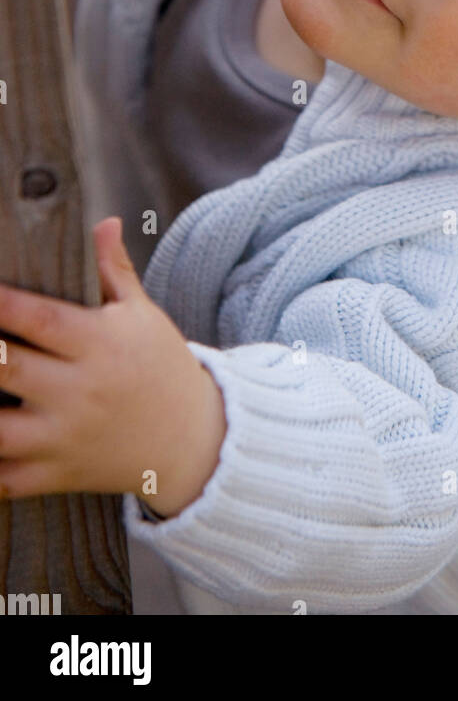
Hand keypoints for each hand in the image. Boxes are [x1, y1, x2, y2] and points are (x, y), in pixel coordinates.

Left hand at [0, 217, 226, 515]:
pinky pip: (7, 480)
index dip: (1, 303)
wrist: (194, 440)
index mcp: (100, 344)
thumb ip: (115, 270)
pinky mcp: (59, 474)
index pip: (39, 317)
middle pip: (9, 367)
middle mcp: (81, 390)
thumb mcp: (145, 314)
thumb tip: (104, 221)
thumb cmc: (162, 366)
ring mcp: (66, 437)